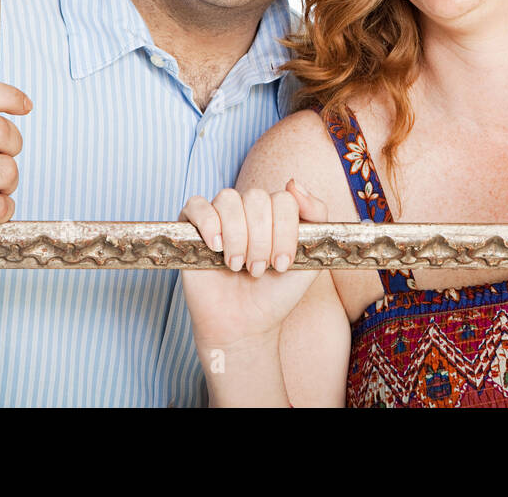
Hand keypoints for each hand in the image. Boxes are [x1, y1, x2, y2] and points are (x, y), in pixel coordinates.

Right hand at [179, 180, 327, 351]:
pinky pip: (196, 204)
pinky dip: (208, 224)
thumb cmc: (275, 293)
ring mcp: (220, 216)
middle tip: (258, 270)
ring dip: (237, 236)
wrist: (244, 325)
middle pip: (256, 198)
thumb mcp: (309, 258)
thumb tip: (293, 183)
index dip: (284, 232)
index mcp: (276, 213)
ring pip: (228, 199)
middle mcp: (248, 209)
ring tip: (237, 265)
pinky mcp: (191, 227)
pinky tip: (216, 247)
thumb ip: (316, 216)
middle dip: (261, 239)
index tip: (281, 264)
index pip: (284, 199)